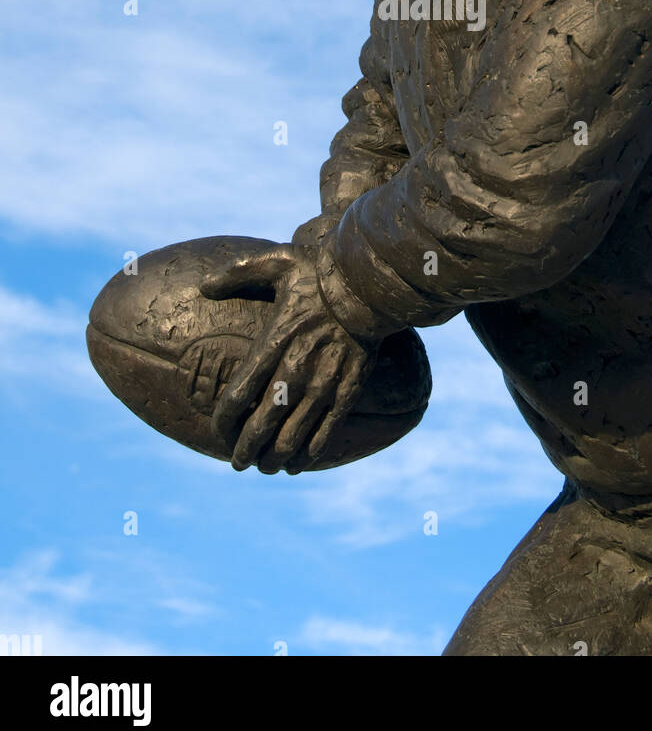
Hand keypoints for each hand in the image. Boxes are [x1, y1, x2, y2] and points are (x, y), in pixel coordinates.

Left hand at [200, 248, 375, 474]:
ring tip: (266, 468)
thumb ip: (237, 274)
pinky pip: (327, 431)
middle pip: (261, 425)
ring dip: (276, 458)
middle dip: (246, 451)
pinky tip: (299, 463)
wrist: (368, 285)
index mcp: (272, 345)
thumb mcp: (276, 262)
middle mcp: (294, 371)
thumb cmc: (319, 272)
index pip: (237, 397)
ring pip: (293, 436)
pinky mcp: (348, 389)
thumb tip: (204, 287)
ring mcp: (322, 384)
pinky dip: (310, 452)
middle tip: (239, 464)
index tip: (219, 432)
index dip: (224, 423)